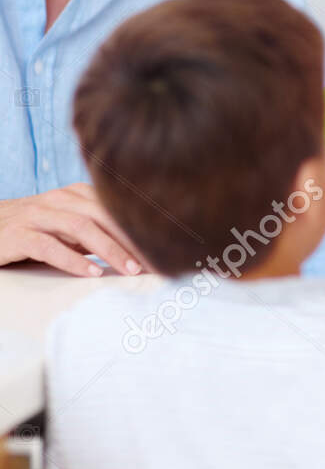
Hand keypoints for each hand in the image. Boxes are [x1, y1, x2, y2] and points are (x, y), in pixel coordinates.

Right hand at [0, 185, 143, 276]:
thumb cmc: (34, 230)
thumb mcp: (67, 227)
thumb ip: (97, 233)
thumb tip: (137, 250)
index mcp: (75, 194)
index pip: (114, 208)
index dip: (139, 227)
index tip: (163, 247)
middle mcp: (58, 200)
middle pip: (102, 215)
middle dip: (131, 238)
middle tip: (153, 260)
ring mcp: (37, 215)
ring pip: (80, 227)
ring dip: (109, 249)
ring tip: (130, 269)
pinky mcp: (18, 234)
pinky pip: (49, 246)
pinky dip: (73, 260)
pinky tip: (91, 273)